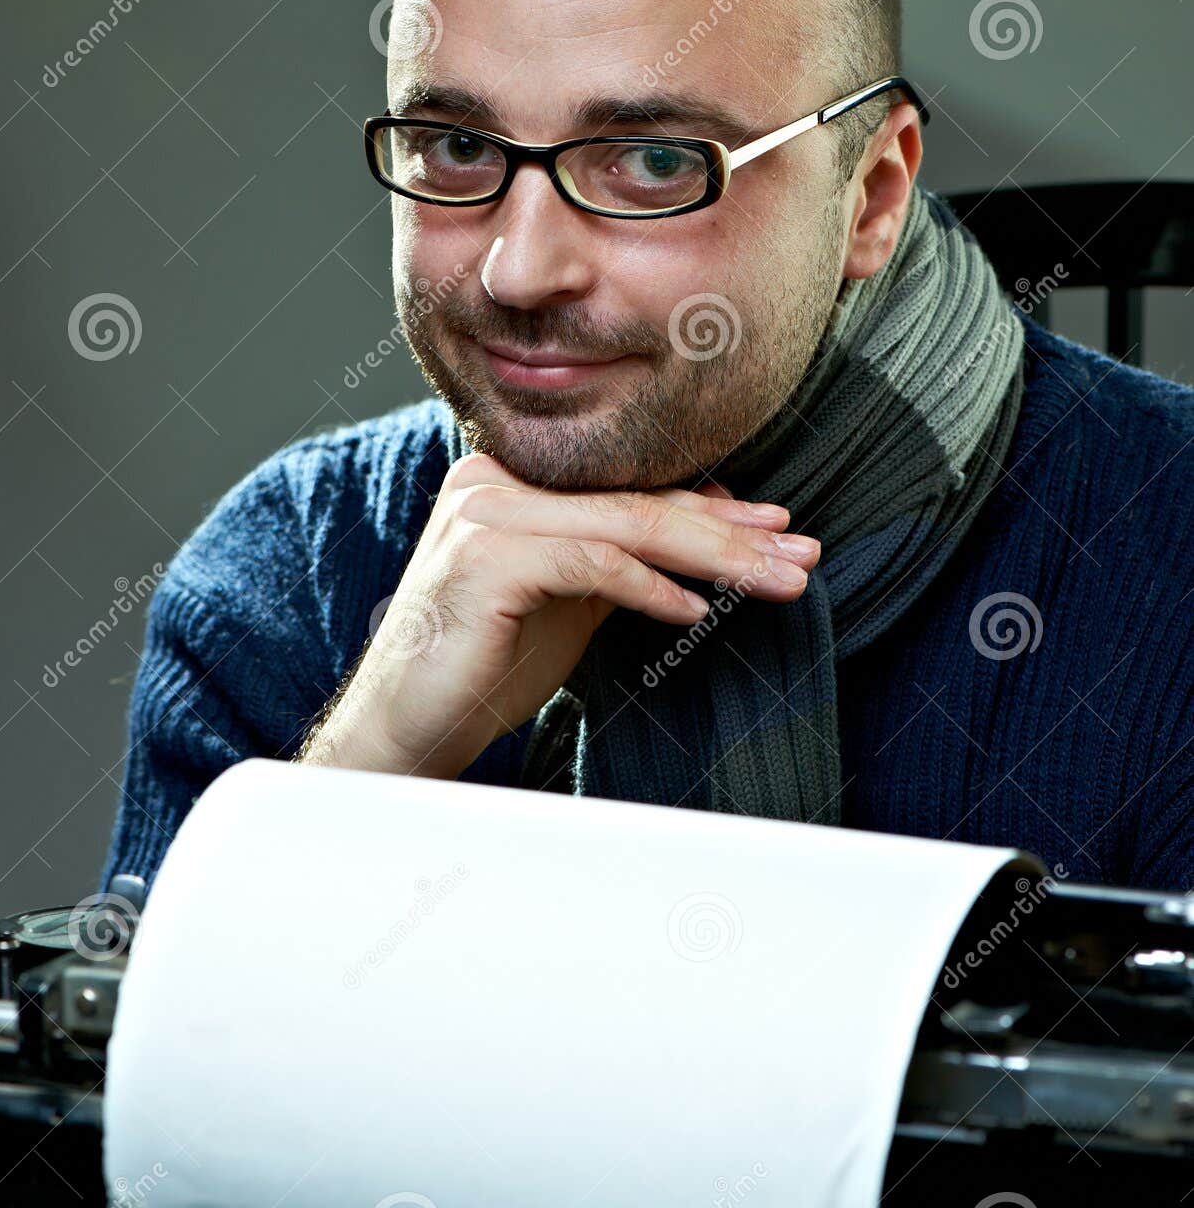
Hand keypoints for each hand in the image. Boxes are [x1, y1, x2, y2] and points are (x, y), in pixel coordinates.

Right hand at [299, 453, 819, 780]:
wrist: (405, 729)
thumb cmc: (483, 669)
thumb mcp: (566, 601)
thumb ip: (616, 559)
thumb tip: (704, 537)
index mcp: (511, 478)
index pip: (629, 489)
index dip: (712, 508)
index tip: (781, 528)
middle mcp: (492, 478)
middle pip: (636, 502)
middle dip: (731, 531)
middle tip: (802, 553)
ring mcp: (485, 511)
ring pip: (626, 526)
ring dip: (714, 558)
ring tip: (776, 581)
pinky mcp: (484, 556)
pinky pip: (592, 564)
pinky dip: (651, 589)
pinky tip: (697, 614)